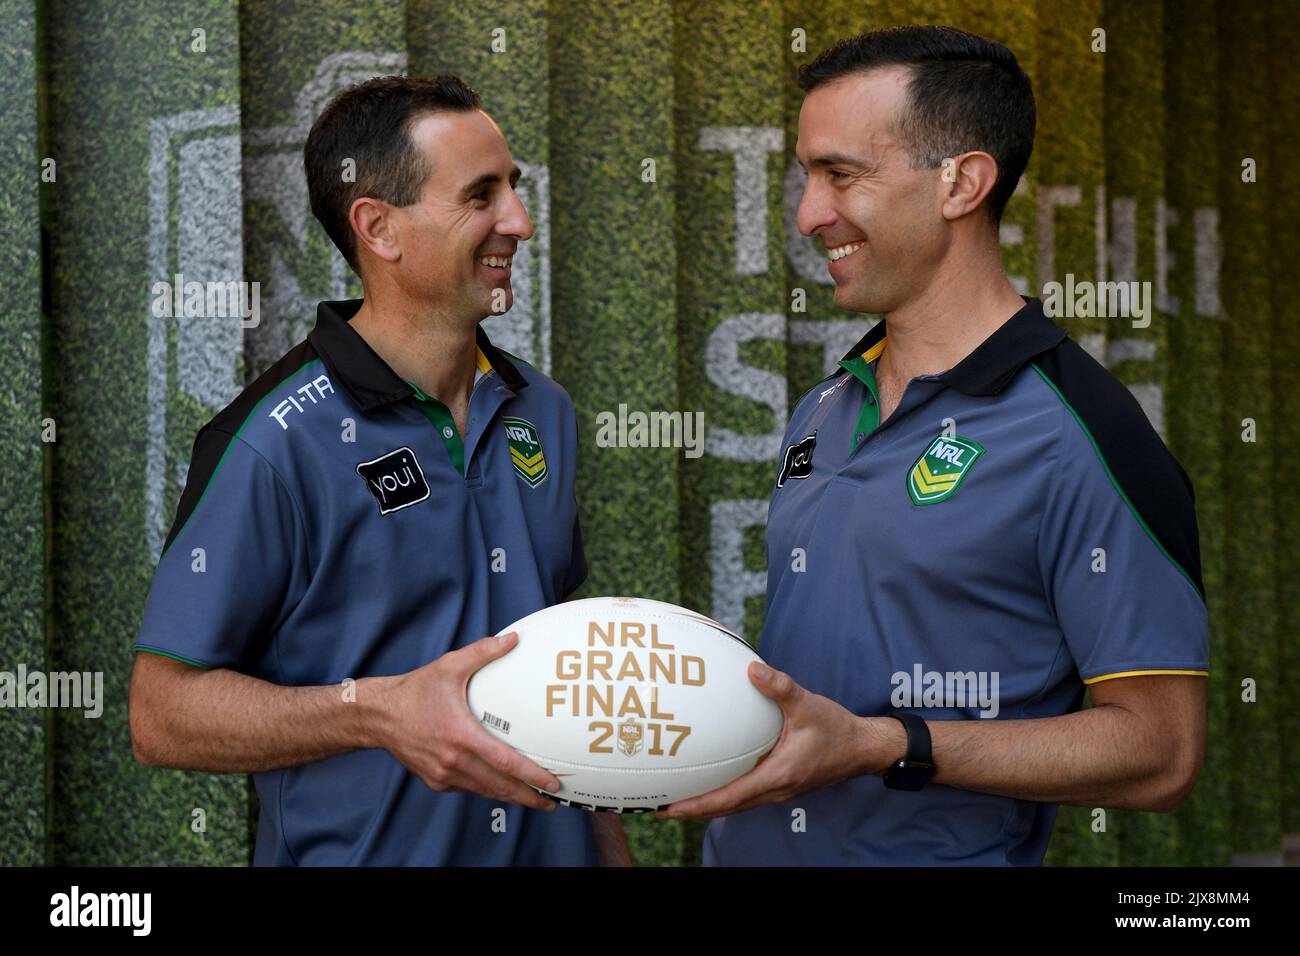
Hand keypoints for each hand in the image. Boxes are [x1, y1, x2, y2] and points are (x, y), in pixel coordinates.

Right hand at [376, 632, 560, 810]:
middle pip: (500, 787)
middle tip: (553, 803)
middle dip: (529, 797)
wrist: (379, 716)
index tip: (553, 785)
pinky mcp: (436, 781)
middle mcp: (453, 760)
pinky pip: (468, 787)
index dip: (532, 776)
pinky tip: (501, 786)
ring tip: (534, 799)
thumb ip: (483, 652)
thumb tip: (513, 640)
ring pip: (485, 791)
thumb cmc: (416, 691)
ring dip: (510, 797)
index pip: (505, 762)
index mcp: (461, 735)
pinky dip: (487, 788)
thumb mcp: (449, 665)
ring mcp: (443, 774)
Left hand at [655, 662, 879, 819]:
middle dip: (693, 809)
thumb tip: (751, 670)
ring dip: (707, 803)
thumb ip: (780, 687)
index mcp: (778, 775)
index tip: (670, 808)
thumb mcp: (808, 704)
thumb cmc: (836, 729)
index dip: (698, 805)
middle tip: (660, 806)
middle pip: (726, 808)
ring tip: (679, 796)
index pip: (730, 798)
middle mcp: (775, 789)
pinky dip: (724, 792)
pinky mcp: (781, 783)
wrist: (862, 748)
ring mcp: (778, 789)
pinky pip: (746, 793)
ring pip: (735, 803)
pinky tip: (713, 777)